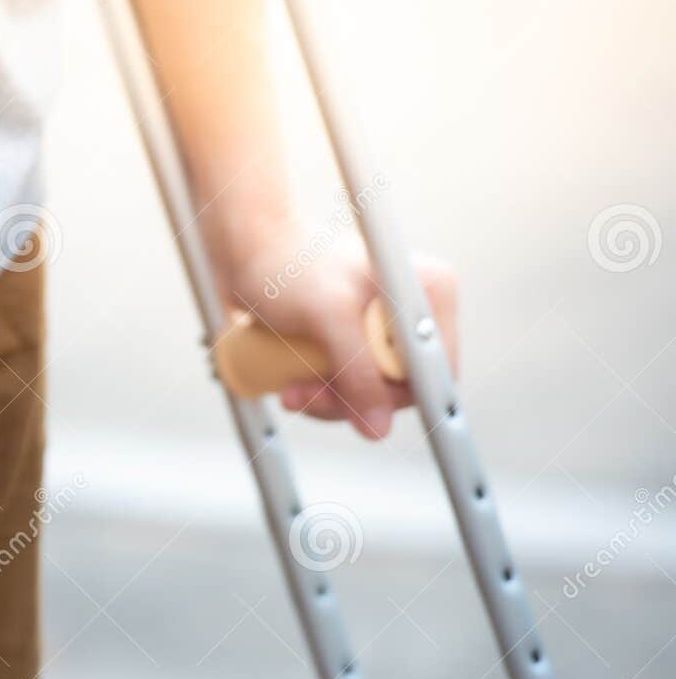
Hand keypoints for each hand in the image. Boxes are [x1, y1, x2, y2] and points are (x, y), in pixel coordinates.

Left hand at [224, 241, 458, 439]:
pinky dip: (319, 391)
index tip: (354, 403)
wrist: (244, 251)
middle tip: (306, 392)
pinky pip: (348, 387)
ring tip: (291, 387)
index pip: (435, 371)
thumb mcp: (328, 317)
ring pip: (370, 394)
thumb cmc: (286, 266)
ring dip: (327, 399)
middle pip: (399, 388)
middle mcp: (413, 312)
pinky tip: (292, 382)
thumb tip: (378, 427)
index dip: (396, 396)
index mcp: (428, 292)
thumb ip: (358, 371)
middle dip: (349, 399)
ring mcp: (382, 330)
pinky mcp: (354, 344)